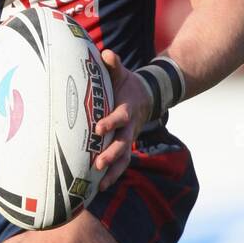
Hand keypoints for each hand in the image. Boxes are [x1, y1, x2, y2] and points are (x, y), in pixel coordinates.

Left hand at [93, 50, 152, 191]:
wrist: (146, 96)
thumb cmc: (127, 84)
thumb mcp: (121, 73)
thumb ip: (114, 65)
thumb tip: (107, 54)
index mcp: (127, 109)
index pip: (120, 118)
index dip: (111, 123)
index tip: (99, 128)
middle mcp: (129, 128)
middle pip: (123, 144)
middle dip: (111, 154)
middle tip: (98, 163)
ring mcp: (128, 139)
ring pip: (123, 158)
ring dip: (113, 172)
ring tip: (100, 185)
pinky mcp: (125, 146)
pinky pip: (120, 164)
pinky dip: (112, 175)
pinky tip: (98, 188)